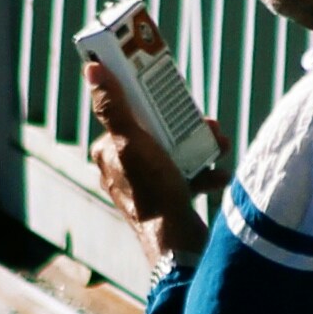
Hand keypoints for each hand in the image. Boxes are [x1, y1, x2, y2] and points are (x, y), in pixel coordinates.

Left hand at [81, 47, 213, 278]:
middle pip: (158, 131)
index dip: (154, 102)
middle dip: (187, 126)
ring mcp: (146, 186)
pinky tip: (218, 175)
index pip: (129, 113)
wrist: (179, 245)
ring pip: (176, 152)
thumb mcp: (132, 142)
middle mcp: (123, 169)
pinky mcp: (167, 200)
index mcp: (108, 152)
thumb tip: (92, 68)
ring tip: (220, 146)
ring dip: (202, 147)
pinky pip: (188, 176)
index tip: (176, 96)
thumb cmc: (154, 193)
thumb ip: (113, 106)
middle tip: (210, 125)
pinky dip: (205, 173)